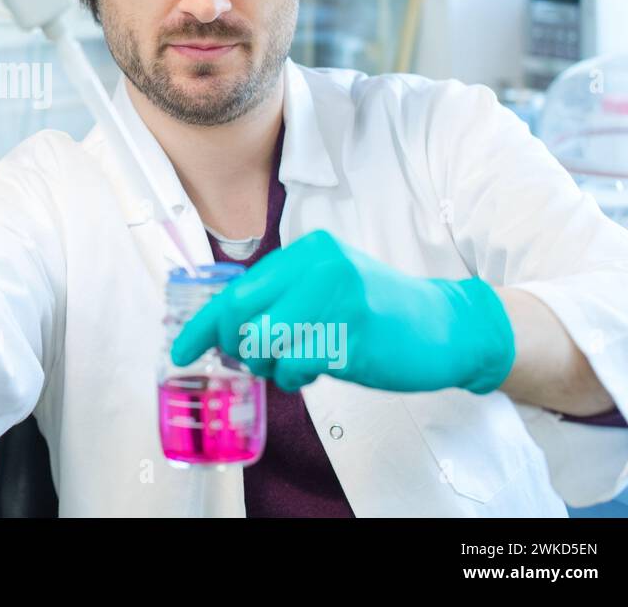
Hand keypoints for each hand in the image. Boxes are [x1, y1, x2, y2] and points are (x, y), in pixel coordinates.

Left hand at [171, 229, 515, 393]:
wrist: (445, 326)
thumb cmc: (378, 312)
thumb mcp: (326, 287)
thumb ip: (280, 297)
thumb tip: (223, 328)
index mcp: (307, 252)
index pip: (237, 290)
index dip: (203, 325)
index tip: (182, 350)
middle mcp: (319, 266)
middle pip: (241, 316)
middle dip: (237, 347)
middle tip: (256, 361)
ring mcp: (337, 297)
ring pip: (266, 344)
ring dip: (273, 366)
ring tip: (298, 363)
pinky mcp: (353, 334)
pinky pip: (298, 365)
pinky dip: (299, 376)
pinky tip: (320, 368)